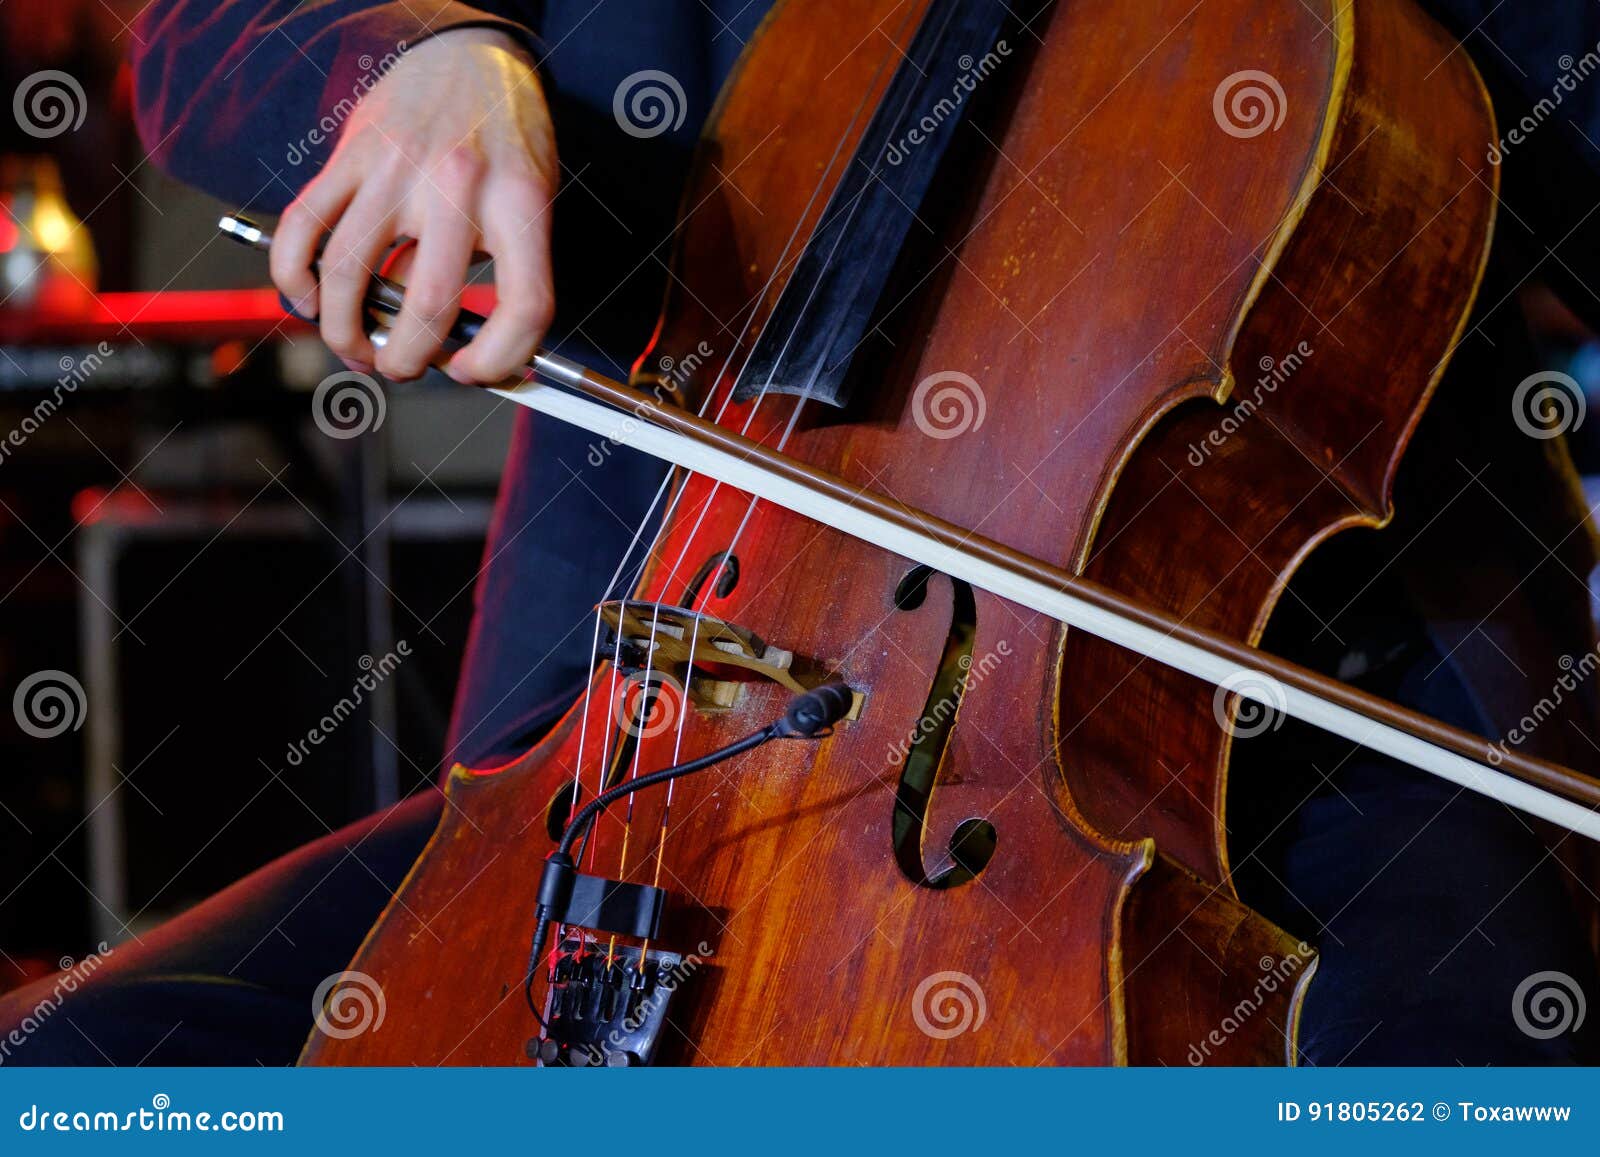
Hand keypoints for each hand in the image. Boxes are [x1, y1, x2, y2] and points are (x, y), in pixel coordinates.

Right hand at [270, 28, 556, 383]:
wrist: (464, 55)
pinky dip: (293, 278)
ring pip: (345, 276)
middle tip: (404, 367)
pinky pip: (301, 228)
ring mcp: (396, 169)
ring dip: (343, 332)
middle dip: (409, 361)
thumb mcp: (526, 202)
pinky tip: (307, 298)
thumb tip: (459, 350)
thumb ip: (499, 270)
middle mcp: (458, 186)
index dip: (500, 360)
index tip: (474, 371)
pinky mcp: (348, 156)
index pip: (524, 305)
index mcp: (520, 203)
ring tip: (356, 347)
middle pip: (425, 307)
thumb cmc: (501, 142)